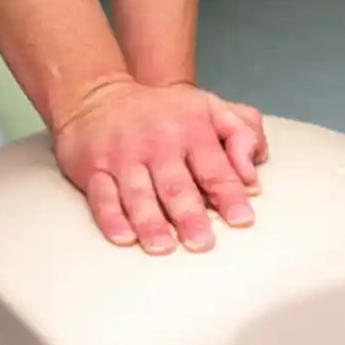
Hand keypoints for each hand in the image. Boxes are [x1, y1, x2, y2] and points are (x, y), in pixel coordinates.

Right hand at [52, 78, 259, 254]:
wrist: (99, 97)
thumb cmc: (164, 112)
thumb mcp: (210, 108)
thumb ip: (242, 135)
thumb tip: (251, 177)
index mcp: (191, 129)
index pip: (214, 169)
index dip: (229, 195)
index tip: (241, 220)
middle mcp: (157, 143)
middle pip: (176, 186)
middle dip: (189, 215)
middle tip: (202, 242)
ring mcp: (123, 156)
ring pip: (138, 194)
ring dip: (151, 222)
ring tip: (164, 247)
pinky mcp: (93, 169)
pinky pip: (102, 197)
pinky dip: (111, 218)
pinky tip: (124, 237)